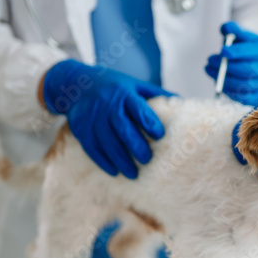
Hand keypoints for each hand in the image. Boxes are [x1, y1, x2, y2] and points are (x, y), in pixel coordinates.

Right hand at [42, 59, 171, 177]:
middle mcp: (107, 105)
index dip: (149, 123)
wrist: (77, 84)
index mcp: (124, 93)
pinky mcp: (81, 129)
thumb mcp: (134, 84)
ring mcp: (92, 117)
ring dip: (120, 160)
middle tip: (148, 160)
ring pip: (107, 142)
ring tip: (133, 174)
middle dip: (136, 146)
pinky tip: (114, 171)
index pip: (138, 109)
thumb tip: (181, 101)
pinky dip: (103, 161)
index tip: (160, 136)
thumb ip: (155, 94)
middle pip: (122, 128)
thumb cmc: (114, 86)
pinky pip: (92, 148)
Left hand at [205, 21, 257, 105]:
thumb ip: (234, 30)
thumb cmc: (248, 47)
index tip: (223, 50)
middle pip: (251, 70)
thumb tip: (226, 28)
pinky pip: (243, 97)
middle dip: (228, 66)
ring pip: (246, 85)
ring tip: (209, 69)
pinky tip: (218, 80)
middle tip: (210, 60)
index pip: (257, 52)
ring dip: (224, 78)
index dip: (240, 52)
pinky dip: (229, 90)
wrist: (255, 61)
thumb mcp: (242, 35)